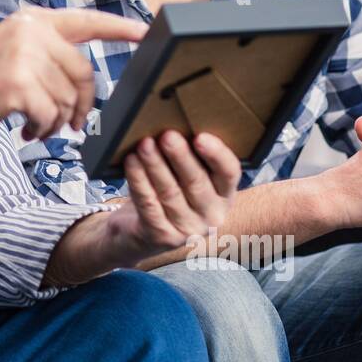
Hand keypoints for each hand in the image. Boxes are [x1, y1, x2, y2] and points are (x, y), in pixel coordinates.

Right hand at [0, 8, 146, 138]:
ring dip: (55, 121)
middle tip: (69, 124)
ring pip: (68, 99)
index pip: (87, 21)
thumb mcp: (11, 53)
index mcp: (33, 21)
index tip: (146, 32)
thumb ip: (46, 55)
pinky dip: (42, 129)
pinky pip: (51, 115)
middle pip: (83, 73)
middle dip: (81, 105)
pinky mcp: (18, 84)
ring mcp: (25, 56)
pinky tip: (25, 130)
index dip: (120, 28)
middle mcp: (32, 32)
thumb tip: (82, 83)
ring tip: (34, 125)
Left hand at [105, 130, 240, 255]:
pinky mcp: (162, 236)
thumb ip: (189, 158)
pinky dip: (138, 180)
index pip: (229, 173)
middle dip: (180, 156)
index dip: (217, 154)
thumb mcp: (186, 179)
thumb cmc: (167, 196)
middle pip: (196, 181)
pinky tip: (131, 163)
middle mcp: (211, 215)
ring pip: (169, 192)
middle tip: (167, 135)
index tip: (201, 136)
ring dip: (155, 165)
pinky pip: (148, 203)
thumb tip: (176, 125)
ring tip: (144, 145)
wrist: (141, 234)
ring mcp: (187, 229)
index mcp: (224, 195)